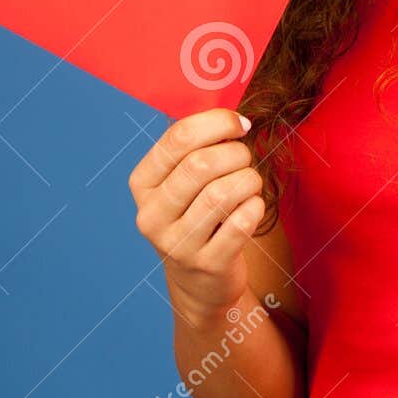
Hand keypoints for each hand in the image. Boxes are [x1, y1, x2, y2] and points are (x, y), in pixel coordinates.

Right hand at [127, 108, 265, 327]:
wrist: (199, 281)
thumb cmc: (196, 213)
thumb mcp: (183, 181)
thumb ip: (198, 145)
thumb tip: (233, 116)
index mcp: (142, 183)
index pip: (178, 138)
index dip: (217, 123)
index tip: (240, 124)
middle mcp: (151, 215)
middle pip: (200, 165)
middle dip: (235, 154)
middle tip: (244, 159)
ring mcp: (176, 244)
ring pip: (223, 193)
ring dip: (248, 180)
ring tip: (249, 184)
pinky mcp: (207, 264)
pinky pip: (241, 222)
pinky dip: (255, 207)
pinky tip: (252, 208)